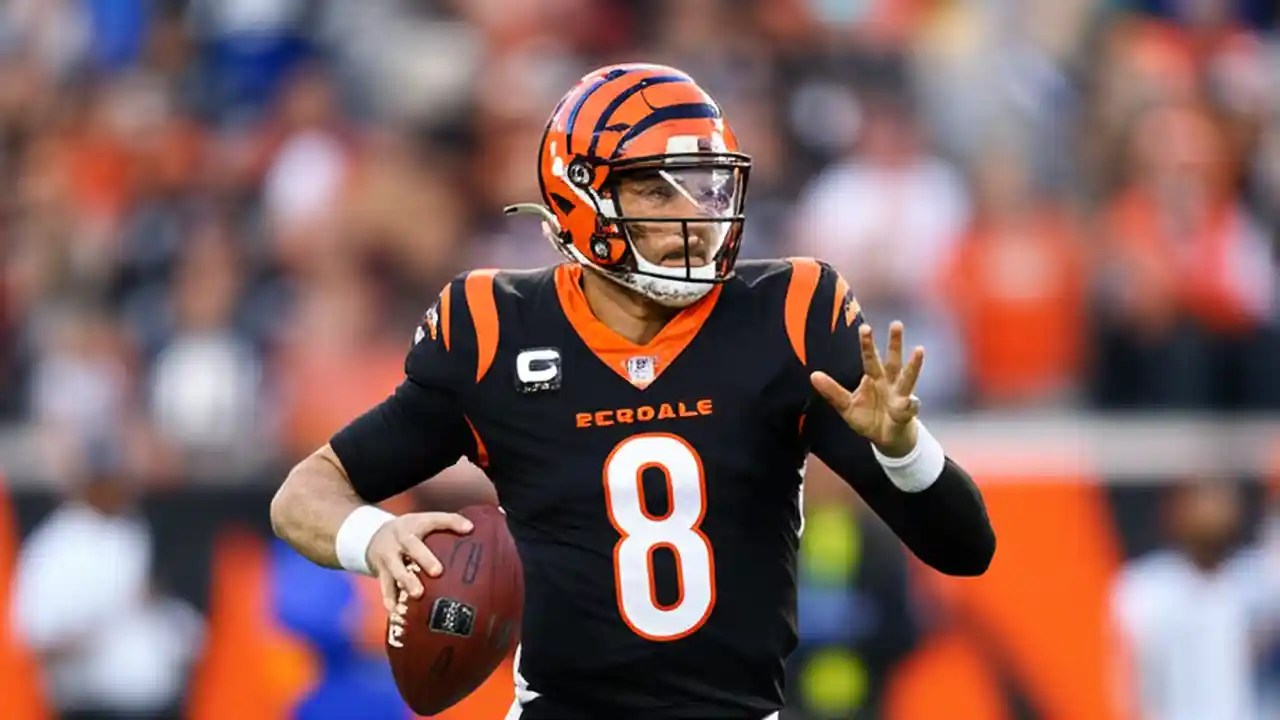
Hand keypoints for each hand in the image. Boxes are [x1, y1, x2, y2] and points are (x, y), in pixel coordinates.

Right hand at [367, 512, 472, 612]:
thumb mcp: (424, 521)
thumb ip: (447, 522)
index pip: (434, 520)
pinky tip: (396, 611)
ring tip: (417, 594)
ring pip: (396, 569)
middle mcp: (400, 540)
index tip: (468, 529)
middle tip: (438, 572)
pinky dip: (390, 599)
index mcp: (414, 525)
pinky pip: (385, 587)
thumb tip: (471, 528)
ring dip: (406, 582)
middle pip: (412, 547)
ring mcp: (388, 557)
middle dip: (424, 559)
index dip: (451, 523)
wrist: (374, 536)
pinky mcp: (381, 572)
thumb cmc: (409, 531)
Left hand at [810, 321, 923, 457]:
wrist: (886, 439)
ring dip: (914, 365)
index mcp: (874, 378)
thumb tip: (813, 375)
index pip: (870, 358)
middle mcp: (889, 382)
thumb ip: (832, 392)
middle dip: (895, 343)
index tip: (865, 327)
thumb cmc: (867, 418)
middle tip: (896, 323)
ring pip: (908, 378)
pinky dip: (911, 405)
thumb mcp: (846, 406)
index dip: (867, 344)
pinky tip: (910, 403)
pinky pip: (910, 407)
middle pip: (893, 360)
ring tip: (919, 350)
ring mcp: (900, 396)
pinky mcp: (906, 412)